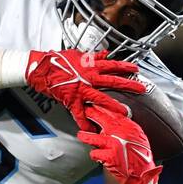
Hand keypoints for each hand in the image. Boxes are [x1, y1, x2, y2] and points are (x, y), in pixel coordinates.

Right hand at [25, 48, 142, 130]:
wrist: (41, 68)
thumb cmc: (57, 60)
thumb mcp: (77, 54)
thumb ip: (92, 56)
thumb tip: (104, 54)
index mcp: (91, 65)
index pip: (113, 65)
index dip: (126, 67)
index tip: (137, 69)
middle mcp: (89, 77)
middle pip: (113, 81)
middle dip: (129, 85)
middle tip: (141, 89)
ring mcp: (81, 89)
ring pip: (101, 98)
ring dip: (114, 106)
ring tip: (125, 112)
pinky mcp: (72, 100)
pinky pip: (79, 113)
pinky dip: (84, 122)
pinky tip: (90, 129)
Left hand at [77, 105, 161, 183]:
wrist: (142, 175)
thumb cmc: (139, 156)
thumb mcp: (138, 137)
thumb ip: (127, 127)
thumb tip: (115, 117)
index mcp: (130, 127)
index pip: (114, 113)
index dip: (102, 108)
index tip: (94, 105)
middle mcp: (122, 134)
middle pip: (103, 119)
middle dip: (91, 114)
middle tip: (85, 112)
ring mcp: (115, 144)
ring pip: (93, 137)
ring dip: (86, 136)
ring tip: (81, 135)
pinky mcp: (109, 156)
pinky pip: (94, 153)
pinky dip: (95, 155)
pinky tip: (98, 157)